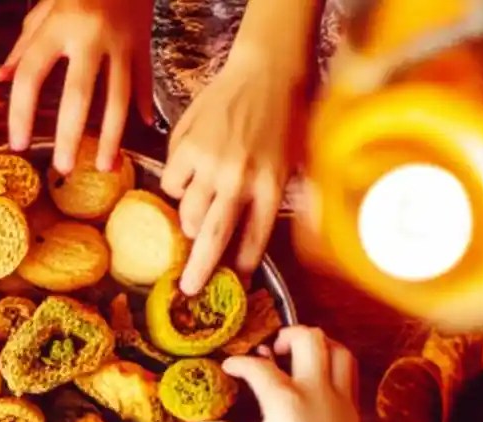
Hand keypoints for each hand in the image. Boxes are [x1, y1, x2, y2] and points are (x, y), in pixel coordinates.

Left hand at [0, 0, 153, 173]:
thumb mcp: (44, 9)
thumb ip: (22, 46)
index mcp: (58, 26)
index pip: (31, 75)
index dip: (20, 112)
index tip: (16, 143)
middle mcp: (90, 36)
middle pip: (78, 95)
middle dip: (69, 135)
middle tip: (61, 167)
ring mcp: (122, 43)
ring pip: (117, 97)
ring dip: (111, 137)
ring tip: (104, 167)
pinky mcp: (145, 45)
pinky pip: (144, 83)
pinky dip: (142, 107)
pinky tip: (143, 131)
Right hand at [161, 48, 304, 294]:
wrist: (265, 71)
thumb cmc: (286, 117)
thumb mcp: (303, 162)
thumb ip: (305, 201)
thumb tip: (311, 240)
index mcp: (272, 186)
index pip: (254, 240)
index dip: (243, 266)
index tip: (236, 282)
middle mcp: (240, 179)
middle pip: (213, 237)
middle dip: (200, 269)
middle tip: (189, 289)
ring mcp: (210, 162)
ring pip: (188, 213)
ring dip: (190, 222)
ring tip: (196, 218)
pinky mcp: (187, 145)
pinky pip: (172, 182)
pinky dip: (176, 185)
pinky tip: (189, 176)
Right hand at [186, 327, 380, 421]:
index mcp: (284, 400)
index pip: (258, 367)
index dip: (239, 363)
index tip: (228, 367)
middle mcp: (314, 388)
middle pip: (307, 339)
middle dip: (286, 335)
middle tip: (271, 351)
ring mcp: (339, 394)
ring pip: (335, 347)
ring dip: (316, 342)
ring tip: (298, 354)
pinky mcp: (353, 406)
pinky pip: (348, 367)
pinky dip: (334, 358)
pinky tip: (321, 373)